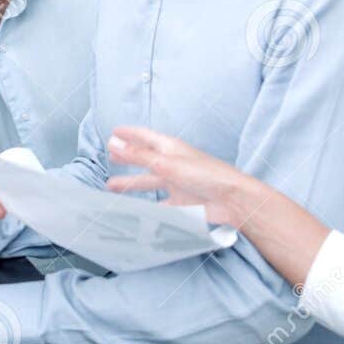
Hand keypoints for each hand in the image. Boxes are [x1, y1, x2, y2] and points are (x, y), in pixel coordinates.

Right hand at [106, 127, 264, 228]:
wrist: (231, 200)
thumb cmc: (206, 175)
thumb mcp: (166, 163)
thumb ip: (138, 155)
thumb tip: (113, 143)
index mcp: (171, 148)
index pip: (146, 137)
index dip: (130, 134)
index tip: (114, 132)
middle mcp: (173, 164)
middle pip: (145, 159)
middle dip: (128, 158)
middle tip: (111, 157)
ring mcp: (177, 183)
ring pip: (149, 182)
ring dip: (131, 183)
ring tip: (111, 187)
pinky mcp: (182, 203)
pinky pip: (159, 205)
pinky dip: (147, 208)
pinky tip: (136, 211)